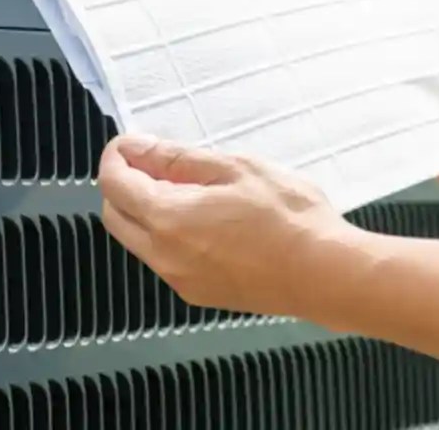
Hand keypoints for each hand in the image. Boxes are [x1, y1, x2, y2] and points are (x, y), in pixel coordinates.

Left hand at [97, 135, 355, 316]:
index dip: (116, 157)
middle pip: (116, 216)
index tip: (130, 144)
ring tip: (189, 188)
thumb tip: (138, 148)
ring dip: (146, 212)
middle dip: (124, 186)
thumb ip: (178, 159)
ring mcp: (180, 279)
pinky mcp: (199, 293)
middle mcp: (163, 255)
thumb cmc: (288, 217)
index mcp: (167, 219)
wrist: (324, 274)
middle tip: (154, 162)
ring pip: (139, 241)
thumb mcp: (234, 168)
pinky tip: (205, 219)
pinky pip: (164, 260)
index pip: (114, 185)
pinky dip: (167, 235)